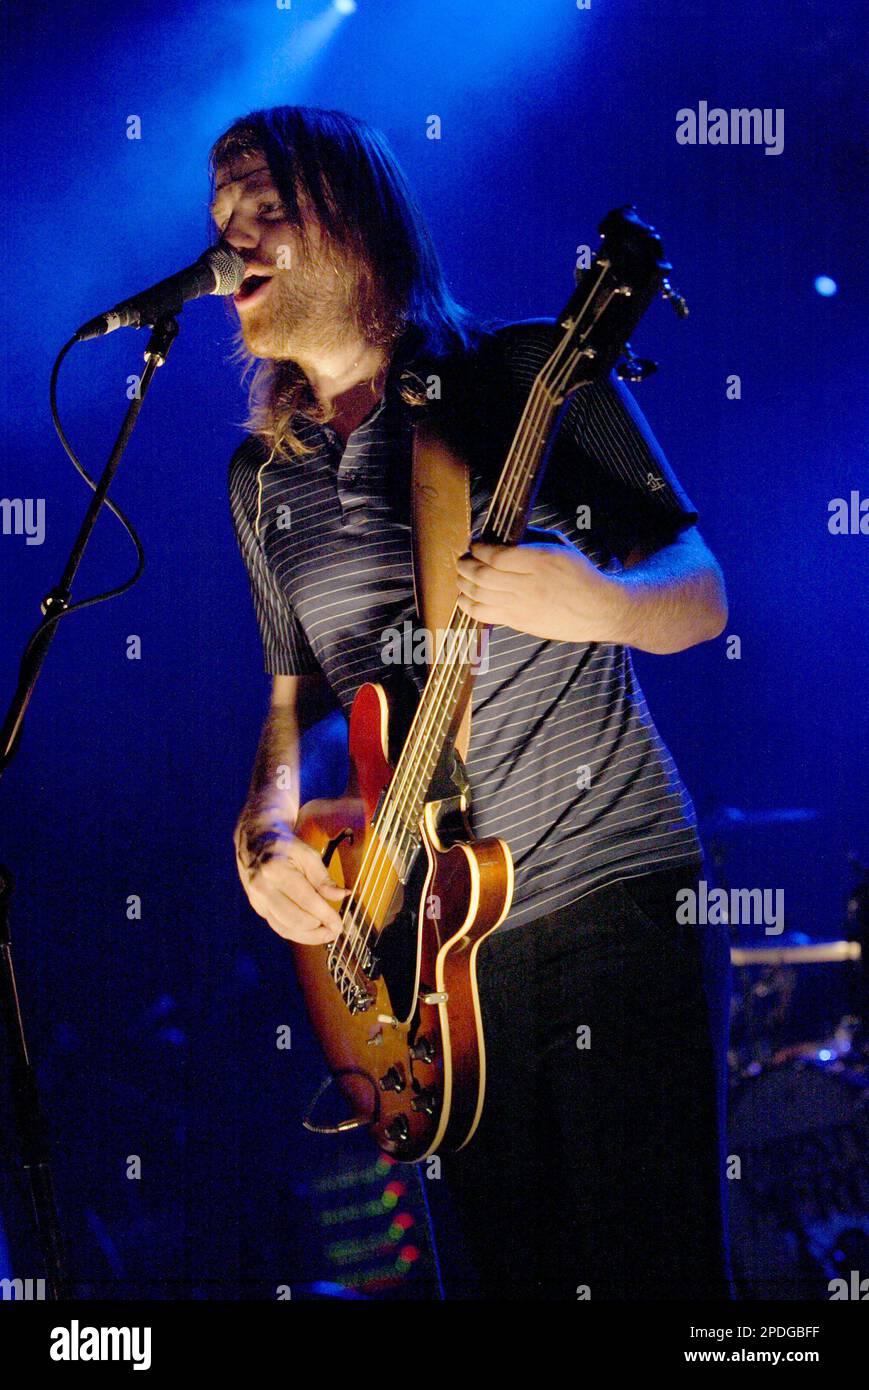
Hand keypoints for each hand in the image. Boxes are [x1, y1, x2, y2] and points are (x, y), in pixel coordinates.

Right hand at [234, 818, 349, 945]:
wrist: (256, 840)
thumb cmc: (285, 846)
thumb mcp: (308, 854)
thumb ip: (324, 878)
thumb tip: (342, 896)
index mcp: (276, 869)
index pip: (307, 901)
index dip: (326, 916)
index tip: (339, 924)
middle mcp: (262, 887)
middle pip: (295, 920)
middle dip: (318, 929)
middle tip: (335, 930)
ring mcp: (257, 899)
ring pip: (285, 929)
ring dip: (308, 936)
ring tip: (326, 933)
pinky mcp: (257, 907)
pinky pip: (278, 927)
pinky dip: (297, 933)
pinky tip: (311, 931)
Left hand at [455, 538, 623, 643]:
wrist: (599, 609)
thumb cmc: (579, 574)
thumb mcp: (560, 546)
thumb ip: (531, 537)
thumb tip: (501, 533)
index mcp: (541, 562)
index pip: (498, 556)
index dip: (479, 549)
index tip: (475, 544)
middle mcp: (529, 586)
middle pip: (483, 576)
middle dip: (465, 565)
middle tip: (462, 559)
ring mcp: (523, 607)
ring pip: (480, 597)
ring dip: (463, 584)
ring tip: (462, 576)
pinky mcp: (520, 623)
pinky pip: (485, 615)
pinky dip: (469, 605)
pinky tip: (465, 597)